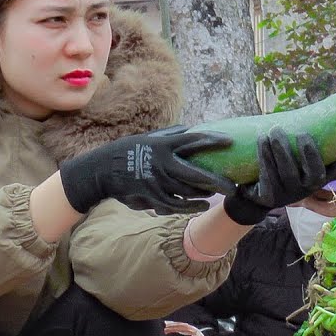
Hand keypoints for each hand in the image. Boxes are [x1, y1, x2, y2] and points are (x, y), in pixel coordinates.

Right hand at [58, 126, 234, 213]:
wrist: (102, 170)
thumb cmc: (128, 151)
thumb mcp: (148, 138)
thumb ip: (170, 135)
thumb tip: (192, 129)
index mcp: (162, 145)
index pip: (192, 141)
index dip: (212, 140)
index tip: (230, 141)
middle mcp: (161, 164)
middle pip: (195, 174)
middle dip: (216, 181)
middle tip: (233, 185)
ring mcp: (157, 182)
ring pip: (188, 192)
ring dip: (205, 193)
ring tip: (220, 192)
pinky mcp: (151, 197)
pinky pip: (175, 204)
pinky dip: (190, 206)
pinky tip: (202, 205)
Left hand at [223, 128, 335, 225]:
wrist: (255, 193)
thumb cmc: (279, 164)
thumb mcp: (295, 154)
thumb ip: (305, 139)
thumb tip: (319, 110)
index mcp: (317, 177)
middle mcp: (307, 188)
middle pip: (314, 174)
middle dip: (309, 153)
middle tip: (302, 133)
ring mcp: (289, 195)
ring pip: (287, 172)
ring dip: (281, 149)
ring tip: (275, 130)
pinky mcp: (270, 197)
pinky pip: (268, 176)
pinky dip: (264, 156)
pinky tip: (261, 140)